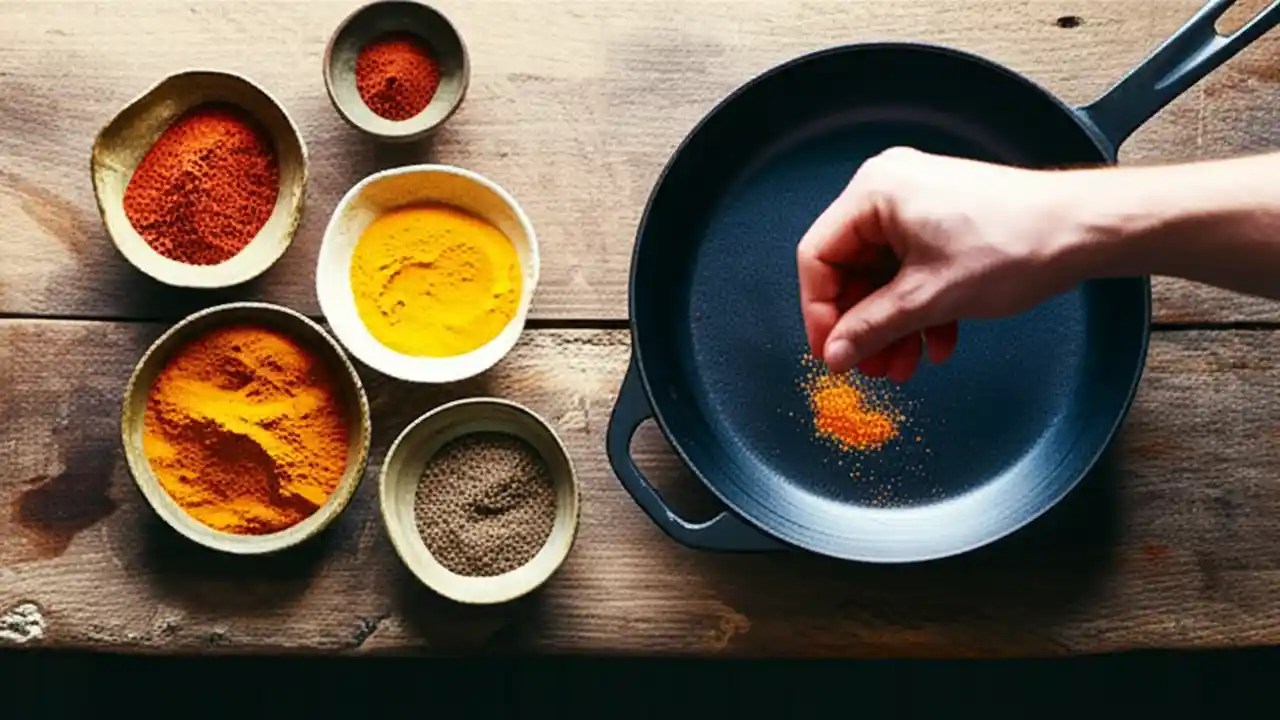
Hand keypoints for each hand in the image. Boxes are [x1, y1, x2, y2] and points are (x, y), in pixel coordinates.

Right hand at [796, 147, 1088, 380]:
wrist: (1084, 230)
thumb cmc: (1015, 243)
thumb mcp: (928, 298)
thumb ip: (872, 327)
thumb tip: (836, 353)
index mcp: (873, 192)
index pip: (818, 257)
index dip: (819, 313)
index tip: (831, 353)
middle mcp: (889, 191)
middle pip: (849, 269)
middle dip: (862, 325)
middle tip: (870, 367)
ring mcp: (917, 205)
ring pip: (882, 276)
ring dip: (891, 324)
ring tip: (904, 365)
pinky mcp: (942, 221)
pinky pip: (911, 270)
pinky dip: (918, 308)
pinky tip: (935, 343)